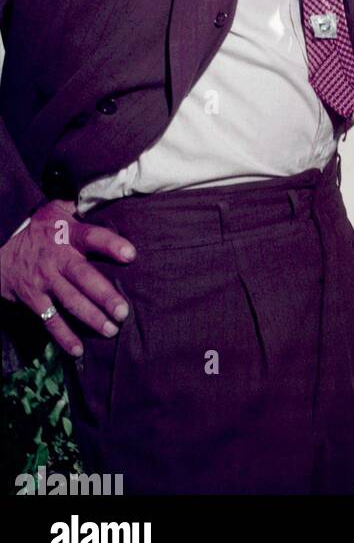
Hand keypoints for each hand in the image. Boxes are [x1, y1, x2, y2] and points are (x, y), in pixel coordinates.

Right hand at [0, 200, 135, 356]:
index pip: (92, 236)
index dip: (111, 244)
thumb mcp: (57, 209)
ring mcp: (44, 280)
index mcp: (68, 234)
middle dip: (104, 296)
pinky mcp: (33, 298)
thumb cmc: (38, 226)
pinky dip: (63, 336)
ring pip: (70, 302)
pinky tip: (78, 350)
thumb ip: (81, 206)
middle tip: (123, 312)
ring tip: (111, 330)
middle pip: (84, 278)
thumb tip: (108, 192)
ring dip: (91, 318)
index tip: (131, 254)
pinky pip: (49, 320)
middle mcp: (57, 258)